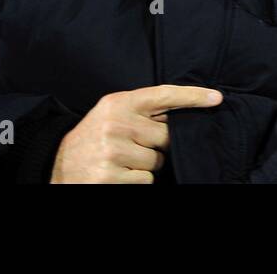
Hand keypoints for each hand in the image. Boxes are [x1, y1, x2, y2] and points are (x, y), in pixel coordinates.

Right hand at [50, 85, 221, 183]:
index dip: (193, 96)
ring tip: (122, 161)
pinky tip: (119, 174)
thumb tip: (185, 114)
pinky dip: (137, 181)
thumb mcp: (113, 113)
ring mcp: (112, 151)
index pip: (164, 95)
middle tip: (134, 146)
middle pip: (165, 136)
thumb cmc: (95, 137)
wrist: (59, 165)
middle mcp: (115, 123)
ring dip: (146, 165)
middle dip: (157, 145)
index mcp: (119, 103)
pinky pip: (146, 180)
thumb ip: (143, 110)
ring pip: (157, 161)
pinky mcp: (110, 176)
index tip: (217, 98)